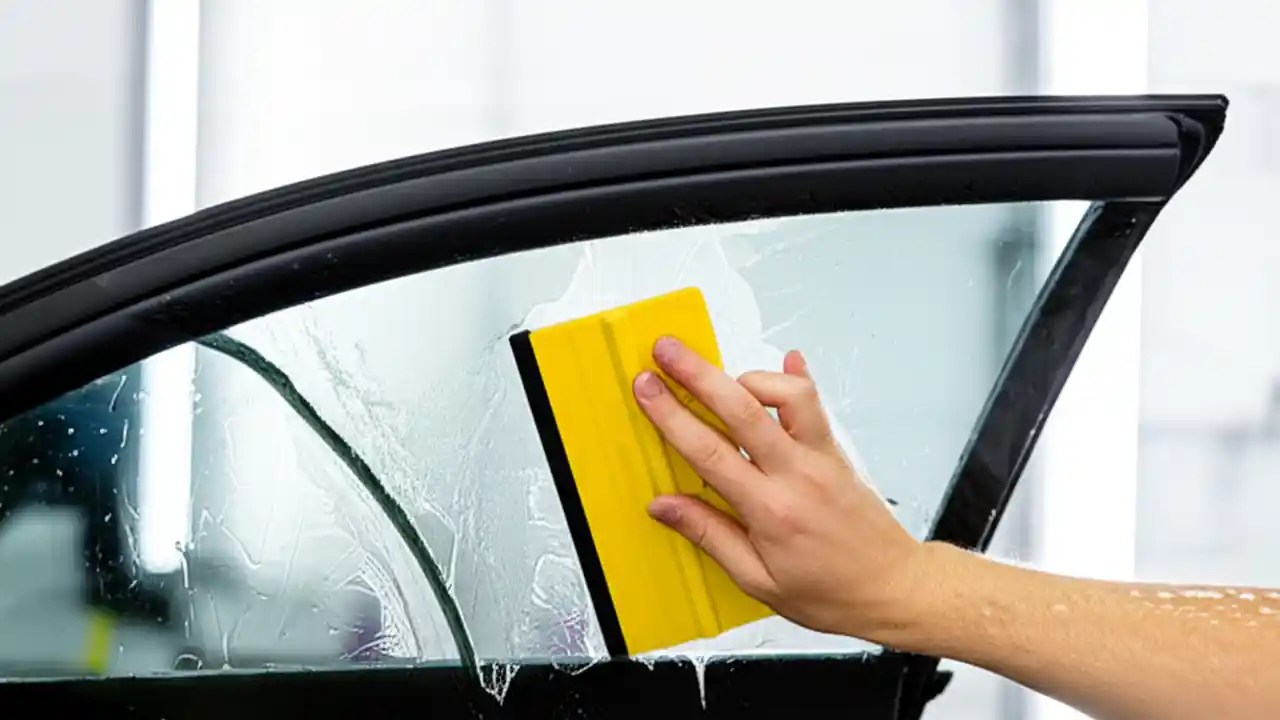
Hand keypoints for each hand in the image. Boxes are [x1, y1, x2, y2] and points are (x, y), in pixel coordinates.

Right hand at [632, 336, 927, 642]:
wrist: (892, 588)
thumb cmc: (831, 591)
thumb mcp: (758, 580)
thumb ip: (709, 535)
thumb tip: (666, 507)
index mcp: (771, 511)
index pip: (710, 452)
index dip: (672, 416)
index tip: (648, 389)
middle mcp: (798, 475)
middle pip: (743, 408)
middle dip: (699, 373)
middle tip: (669, 350)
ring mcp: (821, 458)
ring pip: (787, 395)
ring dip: (748, 376)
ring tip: (718, 378)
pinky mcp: (837, 451)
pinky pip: (816, 405)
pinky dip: (797, 379)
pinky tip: (787, 363)